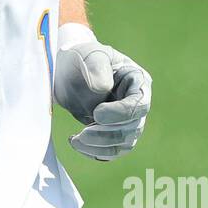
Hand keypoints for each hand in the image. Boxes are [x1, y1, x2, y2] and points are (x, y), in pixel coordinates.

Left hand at [54, 27, 151, 160]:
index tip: (96, 114)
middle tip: (82, 134)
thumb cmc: (82, 58)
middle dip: (107, 135)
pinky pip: (111, 151)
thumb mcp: (89, 55)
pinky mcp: (113, 133)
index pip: (139, 104)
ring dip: (100, 146)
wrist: (68, 71)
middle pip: (133, 129)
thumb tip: (103, 88)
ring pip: (124, 144)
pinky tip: (77, 144)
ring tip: (75, 140)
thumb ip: (97, 68)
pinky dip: (95, 152)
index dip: (120, 113)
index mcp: (137, 81)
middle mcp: (136, 103)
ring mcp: (126, 121)